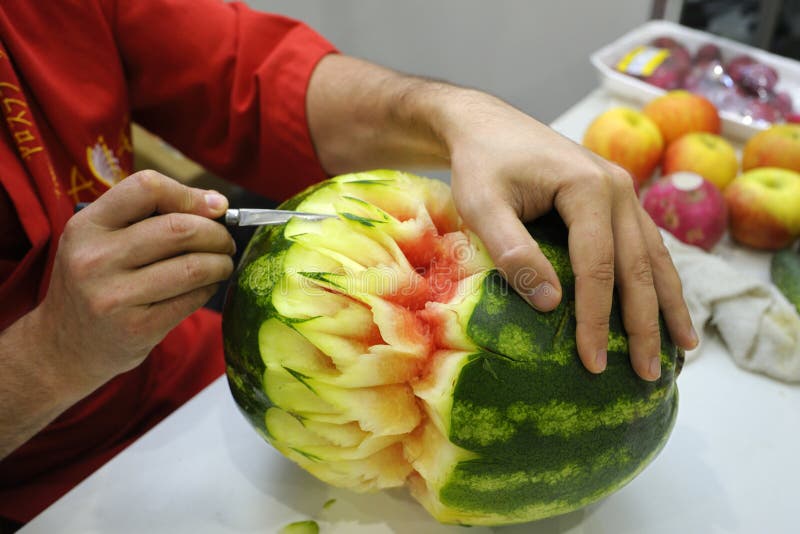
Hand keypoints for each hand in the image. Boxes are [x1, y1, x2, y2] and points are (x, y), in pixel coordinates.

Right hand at [34, 170, 235, 393]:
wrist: (64, 347)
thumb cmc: (95, 282)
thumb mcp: (100, 240)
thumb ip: (148, 217)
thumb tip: (217, 204)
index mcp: (86, 226)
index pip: (146, 188)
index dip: (190, 194)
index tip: (215, 207)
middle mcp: (95, 259)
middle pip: (179, 229)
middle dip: (217, 233)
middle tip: (225, 241)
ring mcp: (115, 297)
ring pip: (194, 267)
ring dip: (221, 263)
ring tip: (222, 264)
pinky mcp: (138, 329)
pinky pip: (192, 299)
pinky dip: (210, 289)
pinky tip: (206, 286)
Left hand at [442, 92, 697, 379]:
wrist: (484, 125)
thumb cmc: (479, 164)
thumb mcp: (482, 205)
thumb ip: (513, 250)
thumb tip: (551, 303)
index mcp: (589, 188)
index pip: (599, 267)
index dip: (598, 319)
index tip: (593, 363)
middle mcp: (618, 189)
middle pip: (639, 266)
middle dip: (645, 324)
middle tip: (647, 374)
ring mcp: (623, 192)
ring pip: (654, 256)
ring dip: (667, 304)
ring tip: (683, 349)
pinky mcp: (616, 199)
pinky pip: (645, 244)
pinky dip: (657, 279)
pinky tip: (664, 305)